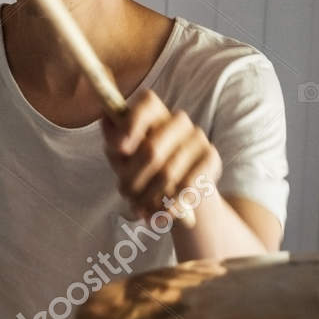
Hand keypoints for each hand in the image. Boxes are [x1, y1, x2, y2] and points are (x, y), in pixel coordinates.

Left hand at [102, 87, 221, 223]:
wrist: (176, 193)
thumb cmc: (142, 168)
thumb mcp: (122, 156)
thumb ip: (113, 140)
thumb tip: (106, 119)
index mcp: (153, 112)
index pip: (147, 103)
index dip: (131, 124)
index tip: (119, 149)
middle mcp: (177, 120)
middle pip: (152, 149)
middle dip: (133, 179)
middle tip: (125, 194)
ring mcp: (197, 137)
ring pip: (168, 172)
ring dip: (148, 197)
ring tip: (138, 210)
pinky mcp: (211, 157)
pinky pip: (189, 184)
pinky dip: (170, 204)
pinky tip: (160, 215)